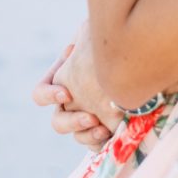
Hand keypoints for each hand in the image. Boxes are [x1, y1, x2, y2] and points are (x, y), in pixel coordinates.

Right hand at [31, 28, 120, 150]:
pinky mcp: (105, 127)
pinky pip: (96, 145)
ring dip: (87, 135)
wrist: (137, 53)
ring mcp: (86, 116)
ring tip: (104, 129)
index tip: (67, 93)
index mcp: (62, 80)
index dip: (49, 96)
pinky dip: (101, 143)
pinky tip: (114, 135)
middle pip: (58, 122)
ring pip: (77, 136)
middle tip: (91, 117)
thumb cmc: (112, 40)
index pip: (41, 94)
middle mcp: (71, 102)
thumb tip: (73, 50)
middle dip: (72, 122)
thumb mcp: (95, 32)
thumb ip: (83, 36)